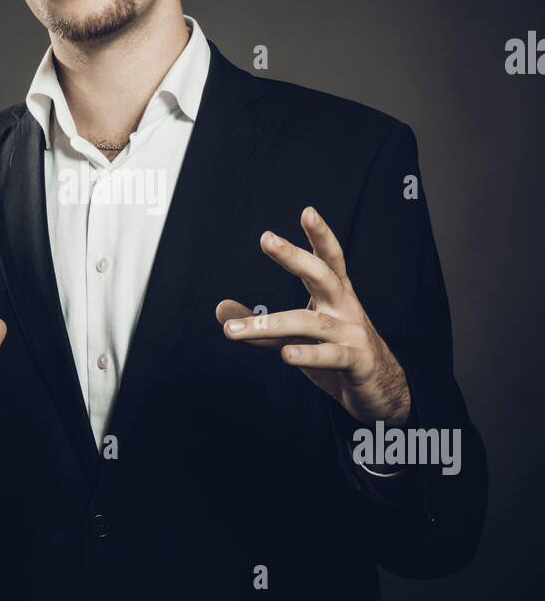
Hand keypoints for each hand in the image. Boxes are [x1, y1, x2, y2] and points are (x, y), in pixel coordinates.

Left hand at [216, 206, 410, 426]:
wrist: (381, 388)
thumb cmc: (337, 352)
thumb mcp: (298, 335)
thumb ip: (261, 324)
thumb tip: (220, 309)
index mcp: (335, 294)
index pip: (327, 259)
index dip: (320, 235)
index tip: (307, 211)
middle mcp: (345, 307)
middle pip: (321, 275)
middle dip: (295, 256)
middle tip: (266, 238)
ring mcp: (352, 333)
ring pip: (310, 322)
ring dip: (271, 324)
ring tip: (237, 330)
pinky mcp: (357, 360)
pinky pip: (330, 355)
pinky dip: (308, 354)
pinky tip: (286, 355)